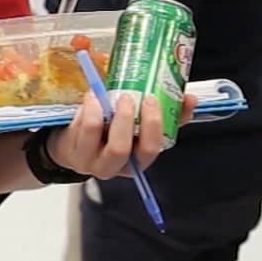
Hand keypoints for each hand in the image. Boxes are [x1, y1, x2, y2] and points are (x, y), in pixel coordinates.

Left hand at [50, 91, 198, 178]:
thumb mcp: (139, 126)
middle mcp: (113, 166)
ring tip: (106, 94)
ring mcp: (89, 160)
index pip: (150, 149)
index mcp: (136, 160)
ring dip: (105, 113)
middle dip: (127, 120)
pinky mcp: (71, 149)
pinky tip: (92, 96)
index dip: (154, 125)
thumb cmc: (112, 132)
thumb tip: (190, 99)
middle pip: (122, 149)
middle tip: (130, 97)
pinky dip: (89, 108)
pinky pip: (81, 128)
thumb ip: (167, 114)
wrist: (73, 143)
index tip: (153, 99)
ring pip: (97, 138)